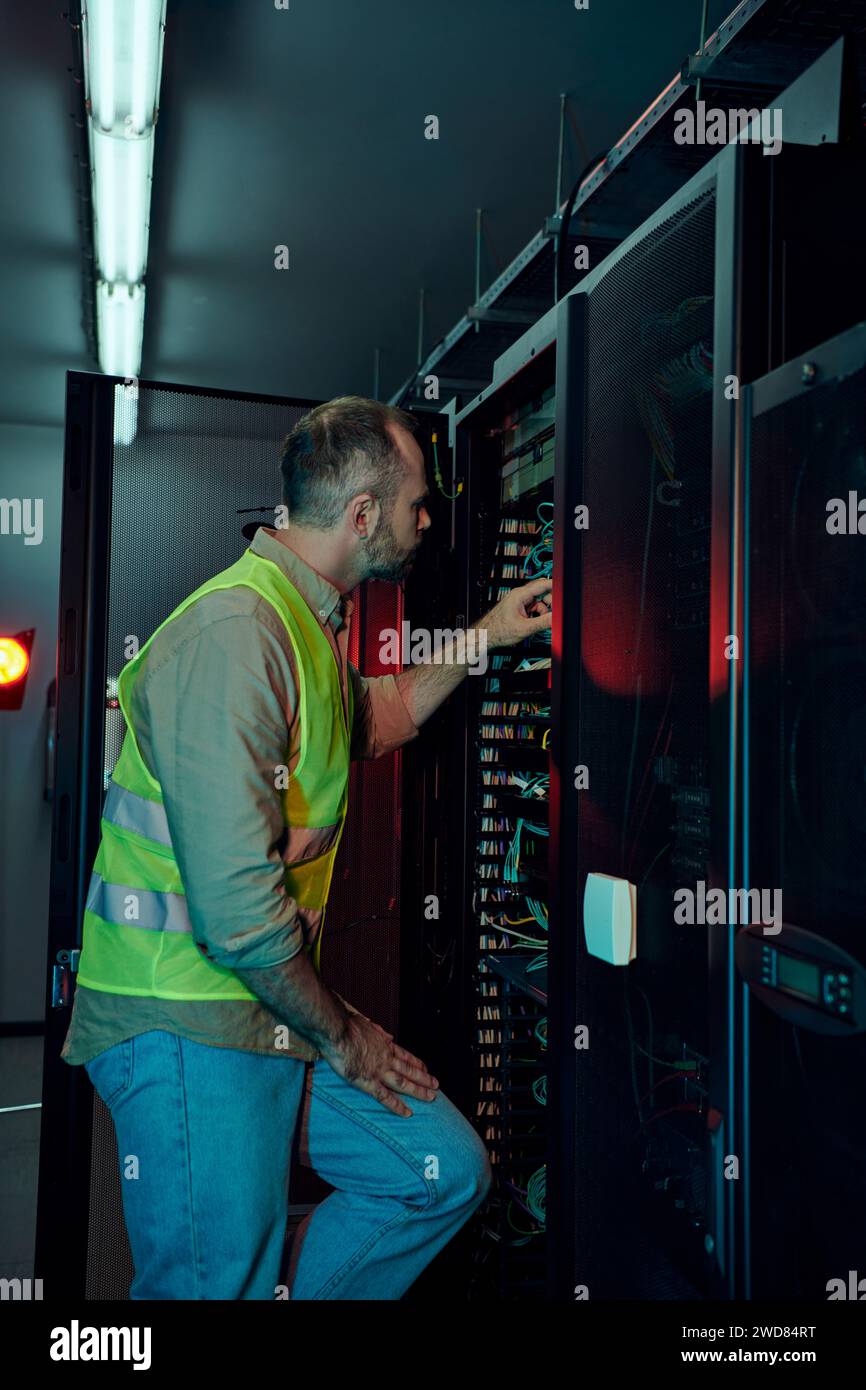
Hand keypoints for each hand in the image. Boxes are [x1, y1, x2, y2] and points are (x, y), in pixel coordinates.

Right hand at [320, 1014, 439, 1116]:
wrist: (339, 1032)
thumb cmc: (348, 1025)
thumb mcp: (367, 1024)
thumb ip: (378, 1031)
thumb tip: (388, 1035)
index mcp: (384, 1045)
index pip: (405, 1056)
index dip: (416, 1063)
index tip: (425, 1068)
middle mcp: (386, 1059)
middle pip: (409, 1070)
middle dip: (424, 1078)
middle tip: (436, 1085)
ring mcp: (379, 1071)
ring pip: (403, 1083)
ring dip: (418, 1091)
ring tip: (431, 1097)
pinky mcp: (368, 1082)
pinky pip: (385, 1097)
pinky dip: (397, 1106)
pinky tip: (407, 1113)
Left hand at [475, 577, 551, 649]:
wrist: (486, 635)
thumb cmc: (498, 630)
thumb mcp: (524, 628)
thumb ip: (543, 622)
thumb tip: (556, 618)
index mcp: (520, 595)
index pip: (543, 584)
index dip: (556, 586)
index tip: (565, 591)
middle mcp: (520, 595)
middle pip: (543, 592)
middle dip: (551, 602)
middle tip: (555, 613)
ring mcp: (520, 601)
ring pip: (539, 601)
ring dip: (544, 611)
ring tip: (541, 622)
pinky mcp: (520, 608)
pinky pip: (534, 607)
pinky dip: (538, 614)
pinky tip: (535, 623)